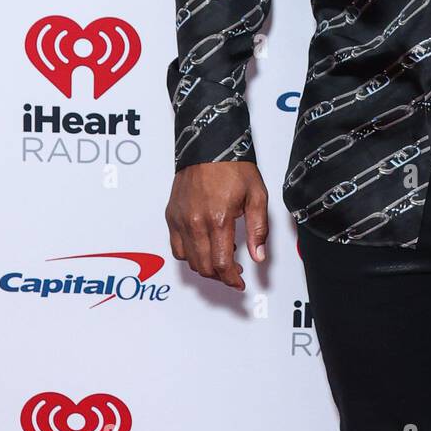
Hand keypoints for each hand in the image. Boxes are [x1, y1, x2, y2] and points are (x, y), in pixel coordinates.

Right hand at [165, 160, 268, 290]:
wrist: (209, 146)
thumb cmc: (234, 168)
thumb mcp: (257, 196)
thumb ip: (258, 229)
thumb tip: (258, 256)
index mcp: (219, 219)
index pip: (222, 264)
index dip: (232, 279)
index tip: (239, 283)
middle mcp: (196, 222)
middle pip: (205, 267)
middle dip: (221, 276)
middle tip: (234, 273)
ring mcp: (181, 220)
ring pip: (189, 260)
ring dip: (205, 267)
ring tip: (220, 259)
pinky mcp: (171, 215)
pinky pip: (176, 247)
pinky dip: (189, 255)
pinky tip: (203, 248)